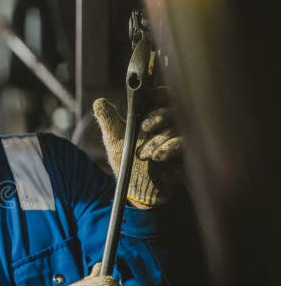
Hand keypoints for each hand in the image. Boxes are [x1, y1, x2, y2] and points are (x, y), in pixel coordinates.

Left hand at [93, 87, 183, 206]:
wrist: (138, 189)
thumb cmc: (128, 162)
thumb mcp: (114, 141)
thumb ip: (109, 121)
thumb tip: (98, 102)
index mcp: (152, 117)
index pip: (163, 96)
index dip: (158, 95)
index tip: (148, 101)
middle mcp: (168, 125)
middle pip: (174, 108)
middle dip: (159, 115)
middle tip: (144, 127)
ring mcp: (178, 139)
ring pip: (176, 128)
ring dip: (158, 140)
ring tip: (142, 155)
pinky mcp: (186, 154)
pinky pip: (183, 145)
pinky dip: (168, 149)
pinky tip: (157, 158)